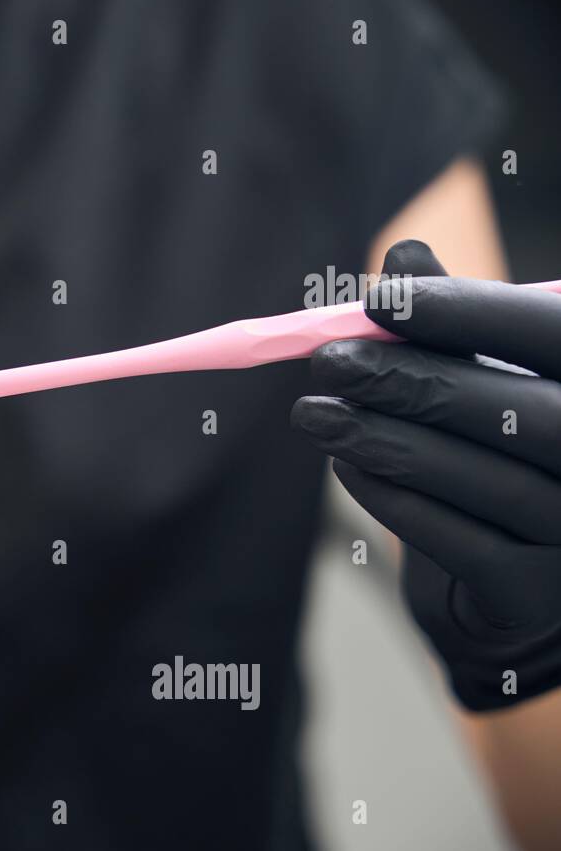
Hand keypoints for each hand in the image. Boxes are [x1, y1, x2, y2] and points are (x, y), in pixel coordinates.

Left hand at [292, 239, 560, 710]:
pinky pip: (460, 543)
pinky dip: (393, 499)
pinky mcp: (536, 596)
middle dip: (411, 381)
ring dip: (385, 441)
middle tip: (326, 361)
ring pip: (484, 481)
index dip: (470, 313)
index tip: (380, 298)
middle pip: (520, 414)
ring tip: (314, 412)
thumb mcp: (501, 376)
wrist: (532, 575)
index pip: (555, 337)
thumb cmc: (513, 449)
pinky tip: (346, 464)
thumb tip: (405, 254)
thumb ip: (461, 322)